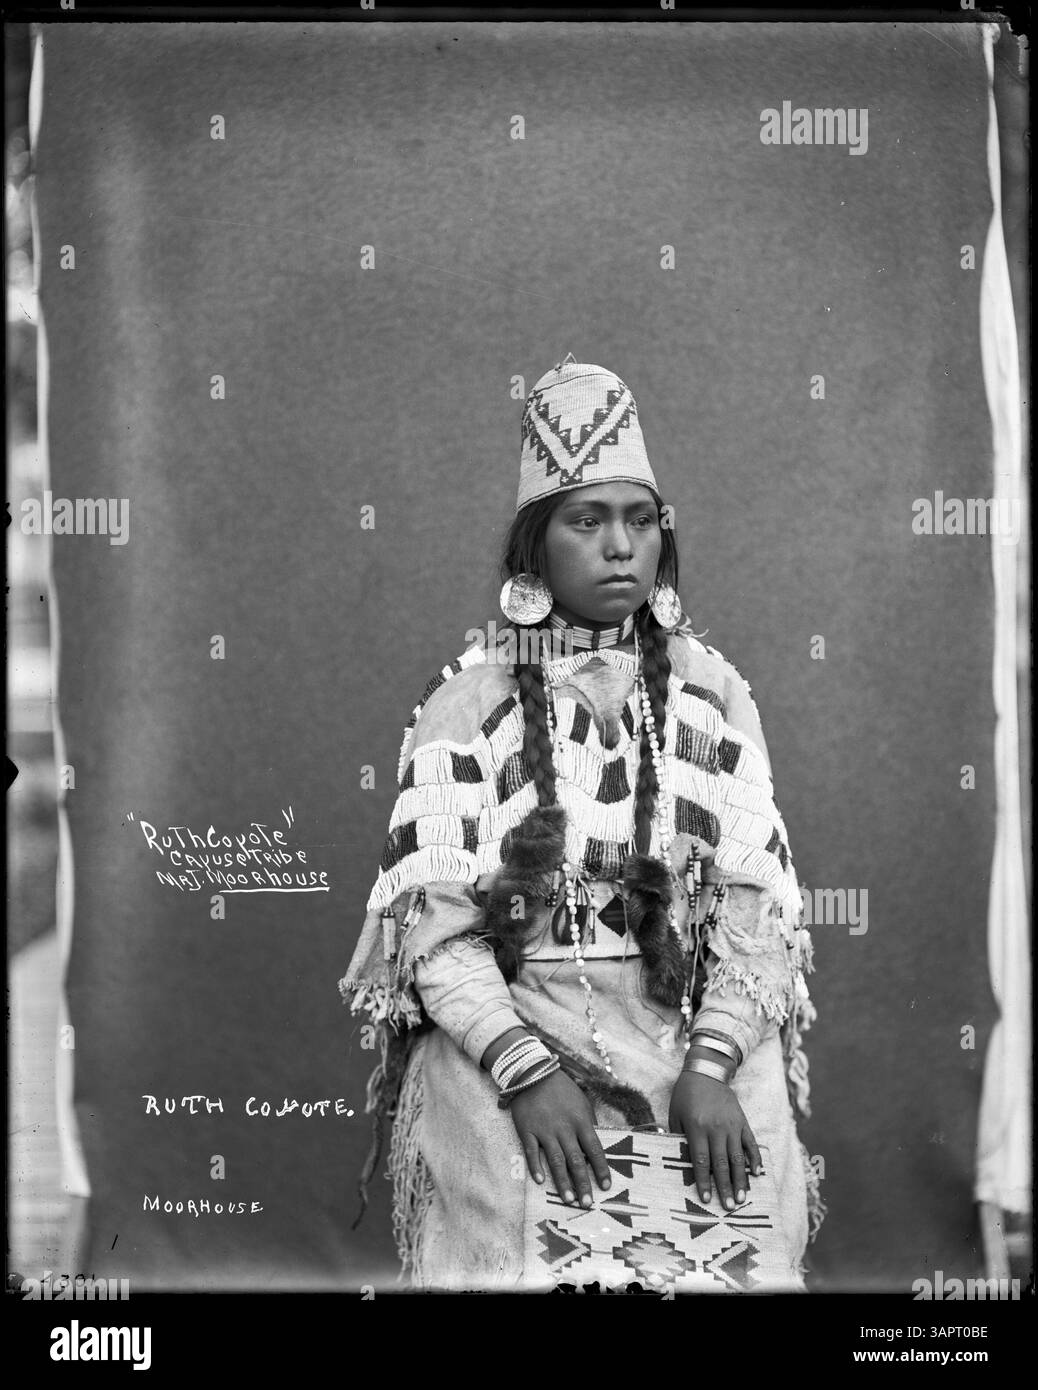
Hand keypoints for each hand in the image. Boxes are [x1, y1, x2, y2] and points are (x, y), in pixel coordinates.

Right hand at [510, 1070, 611, 1208]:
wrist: (533, 1072)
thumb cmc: (561, 1089)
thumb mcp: (582, 1102)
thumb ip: (590, 1123)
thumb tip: (596, 1145)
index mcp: (581, 1120)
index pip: (594, 1149)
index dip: (601, 1169)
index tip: (606, 1186)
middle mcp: (564, 1128)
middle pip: (576, 1160)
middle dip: (583, 1184)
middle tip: (587, 1204)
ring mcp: (544, 1130)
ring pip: (556, 1161)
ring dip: (563, 1183)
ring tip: (569, 1200)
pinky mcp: (526, 1130)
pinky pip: (531, 1152)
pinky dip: (535, 1167)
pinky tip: (540, 1181)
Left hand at [668, 1070, 760, 1210]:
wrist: (706, 1071)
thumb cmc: (685, 1095)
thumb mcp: (675, 1114)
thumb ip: (679, 1138)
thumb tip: (681, 1163)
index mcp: (697, 1127)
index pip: (701, 1160)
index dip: (704, 1181)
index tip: (706, 1199)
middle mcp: (716, 1128)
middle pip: (721, 1163)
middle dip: (725, 1187)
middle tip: (729, 1207)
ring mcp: (732, 1125)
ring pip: (738, 1157)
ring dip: (740, 1179)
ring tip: (742, 1198)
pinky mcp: (742, 1121)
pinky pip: (750, 1143)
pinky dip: (755, 1159)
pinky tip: (757, 1174)